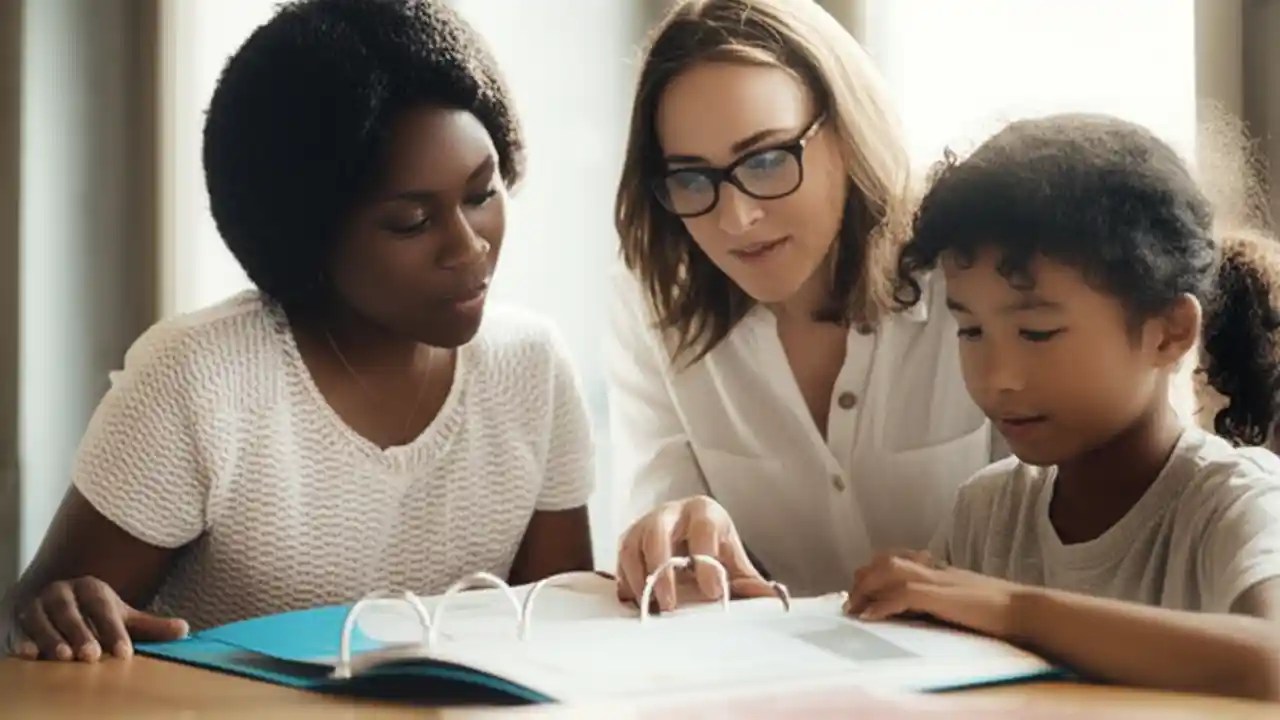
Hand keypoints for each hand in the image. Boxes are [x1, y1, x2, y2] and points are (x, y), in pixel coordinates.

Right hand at [11, 577, 188, 661]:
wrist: (51, 602)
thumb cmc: (92, 613)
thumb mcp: (120, 616)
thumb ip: (149, 626)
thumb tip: (185, 629)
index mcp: (90, 587)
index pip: (103, 607)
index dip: (114, 629)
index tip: (125, 653)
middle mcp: (61, 592)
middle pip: (70, 611)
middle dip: (81, 633)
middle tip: (92, 656)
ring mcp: (35, 604)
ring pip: (40, 619)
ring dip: (51, 638)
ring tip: (63, 658)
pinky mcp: (15, 620)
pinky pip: (16, 629)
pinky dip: (21, 640)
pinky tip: (27, 655)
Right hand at [616, 496, 774, 611]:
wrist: (688, 535)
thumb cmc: (712, 547)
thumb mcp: (732, 560)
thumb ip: (750, 582)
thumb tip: (776, 601)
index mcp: (703, 512)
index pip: (703, 530)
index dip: (706, 560)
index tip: (713, 593)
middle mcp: (671, 512)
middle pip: (659, 532)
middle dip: (663, 570)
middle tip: (671, 605)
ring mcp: (644, 524)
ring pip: (633, 545)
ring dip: (640, 578)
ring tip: (651, 607)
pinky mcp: (628, 541)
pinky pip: (620, 559)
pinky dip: (626, 581)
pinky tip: (636, 602)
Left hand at [844, 550, 1028, 641]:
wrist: (1026, 608)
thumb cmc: (999, 608)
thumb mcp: (963, 596)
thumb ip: (941, 594)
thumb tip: (917, 606)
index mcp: (939, 568)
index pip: (898, 558)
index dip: (875, 571)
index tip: (862, 589)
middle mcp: (934, 568)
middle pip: (887, 559)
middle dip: (864, 578)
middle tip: (852, 602)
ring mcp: (937, 579)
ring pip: (889, 570)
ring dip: (867, 589)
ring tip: (854, 609)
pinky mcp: (941, 596)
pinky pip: (902, 594)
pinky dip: (883, 605)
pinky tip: (870, 617)